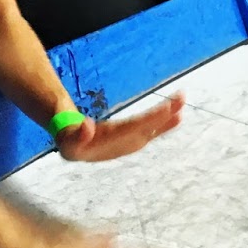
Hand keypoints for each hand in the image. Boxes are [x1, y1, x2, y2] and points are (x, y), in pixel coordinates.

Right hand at [55, 94, 182, 162]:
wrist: (74, 146)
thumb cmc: (68, 139)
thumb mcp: (65, 138)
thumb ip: (75, 134)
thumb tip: (87, 126)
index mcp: (105, 143)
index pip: (129, 130)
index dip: (146, 121)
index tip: (163, 111)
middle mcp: (121, 145)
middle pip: (144, 130)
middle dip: (161, 117)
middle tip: (178, 101)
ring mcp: (129, 144)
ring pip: (151, 130)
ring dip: (167, 117)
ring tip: (181, 101)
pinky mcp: (133, 140)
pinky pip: (151, 130)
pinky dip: (165, 123)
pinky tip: (178, 114)